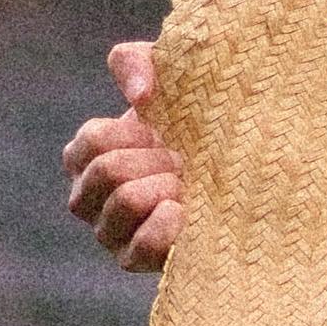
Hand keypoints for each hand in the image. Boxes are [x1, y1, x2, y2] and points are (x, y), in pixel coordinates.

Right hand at [62, 42, 185, 265]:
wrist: (240, 169)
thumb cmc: (196, 120)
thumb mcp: (168, 77)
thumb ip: (137, 63)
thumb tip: (141, 97)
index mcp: (87, 157)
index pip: (92, 142)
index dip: (136, 134)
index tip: (164, 132)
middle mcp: (89, 199)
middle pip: (107, 172)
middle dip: (156, 161)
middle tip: (185, 162)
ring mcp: (110, 234)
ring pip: (124, 202)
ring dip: (166, 187)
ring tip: (189, 184)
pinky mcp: (137, 262)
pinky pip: (138, 249)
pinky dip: (165, 226)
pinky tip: (186, 210)